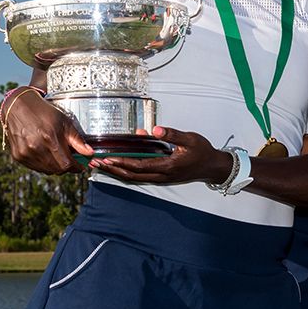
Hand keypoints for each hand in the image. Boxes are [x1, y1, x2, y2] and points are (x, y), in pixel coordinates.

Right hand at [4, 91, 93, 173]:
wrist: (19, 107)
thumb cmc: (44, 112)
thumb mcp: (64, 122)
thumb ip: (77, 140)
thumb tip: (89, 153)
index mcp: (50, 138)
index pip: (67, 164)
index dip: (76, 167)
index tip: (81, 166)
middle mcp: (36, 148)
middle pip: (57, 169)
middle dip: (67, 167)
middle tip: (71, 161)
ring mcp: (25, 153)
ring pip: (47, 170)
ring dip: (56, 167)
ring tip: (58, 155)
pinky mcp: (18, 156)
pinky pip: (35, 168)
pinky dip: (44, 165)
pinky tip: (46, 154)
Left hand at [88, 126, 231, 184]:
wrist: (212, 167)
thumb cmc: (202, 152)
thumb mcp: (190, 139)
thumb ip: (172, 134)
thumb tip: (154, 129)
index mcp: (167, 166)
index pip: (139, 166)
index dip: (122, 162)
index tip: (107, 158)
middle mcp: (161, 176)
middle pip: (131, 176)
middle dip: (112, 169)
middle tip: (94, 163)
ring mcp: (160, 179)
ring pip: (133, 178)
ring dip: (116, 172)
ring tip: (100, 166)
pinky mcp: (161, 177)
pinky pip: (139, 177)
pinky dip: (125, 172)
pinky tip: (117, 166)